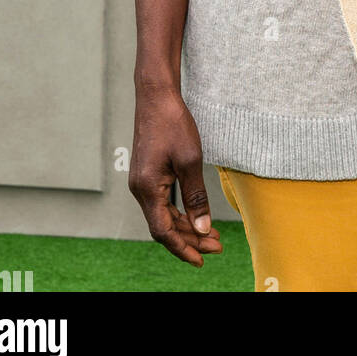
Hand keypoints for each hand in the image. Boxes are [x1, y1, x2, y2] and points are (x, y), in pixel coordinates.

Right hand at [129, 82, 222, 266]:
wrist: (156, 96)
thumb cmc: (173, 124)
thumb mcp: (190, 161)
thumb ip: (196, 197)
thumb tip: (203, 228)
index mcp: (146, 188)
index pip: (163, 231)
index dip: (183, 248)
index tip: (203, 259)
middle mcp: (139, 189)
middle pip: (163, 226)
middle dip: (189, 239)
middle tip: (217, 246)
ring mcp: (141, 182)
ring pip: (162, 215)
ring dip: (185, 227)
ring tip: (211, 234)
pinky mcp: (147, 174)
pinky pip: (161, 202)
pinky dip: (178, 212)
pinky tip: (195, 216)